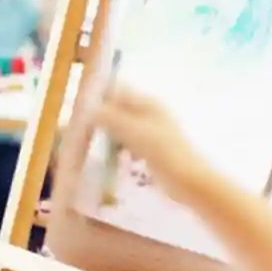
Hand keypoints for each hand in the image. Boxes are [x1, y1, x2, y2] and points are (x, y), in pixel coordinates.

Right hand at [94, 86, 201, 203]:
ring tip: (99, 146)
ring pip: (122, 126)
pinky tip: (118, 158)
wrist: (189, 180)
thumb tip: (88, 109)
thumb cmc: (163, 152)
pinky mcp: (151, 148)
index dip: (100, 97)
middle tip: (86, 132)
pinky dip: (121, 147)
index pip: (118, 90)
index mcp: (148, 103)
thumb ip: (110, 118)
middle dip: (103, 118)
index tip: (82, 112)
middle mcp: (149, 112)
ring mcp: (151, 130)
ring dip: (111, 134)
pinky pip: (129, 142)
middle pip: (119, 108)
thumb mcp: (134, 132)